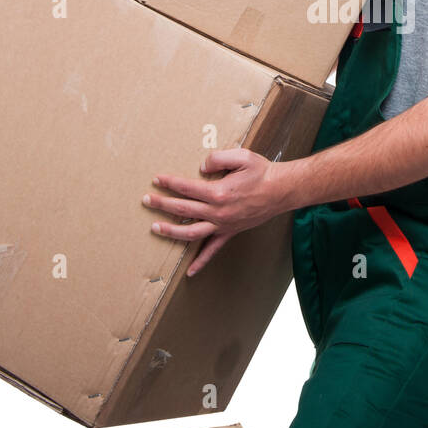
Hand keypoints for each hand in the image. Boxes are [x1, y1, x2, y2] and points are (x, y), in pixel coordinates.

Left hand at [142, 148, 287, 276]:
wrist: (281, 190)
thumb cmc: (262, 172)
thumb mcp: (241, 156)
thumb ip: (218, 159)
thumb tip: (201, 167)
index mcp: (219, 192)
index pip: (186, 188)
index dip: (169, 183)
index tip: (157, 180)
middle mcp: (218, 212)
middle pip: (183, 210)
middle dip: (162, 204)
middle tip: (147, 200)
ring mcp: (223, 225)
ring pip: (191, 233)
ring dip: (171, 232)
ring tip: (155, 228)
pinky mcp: (230, 232)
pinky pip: (213, 250)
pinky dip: (201, 262)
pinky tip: (189, 271)